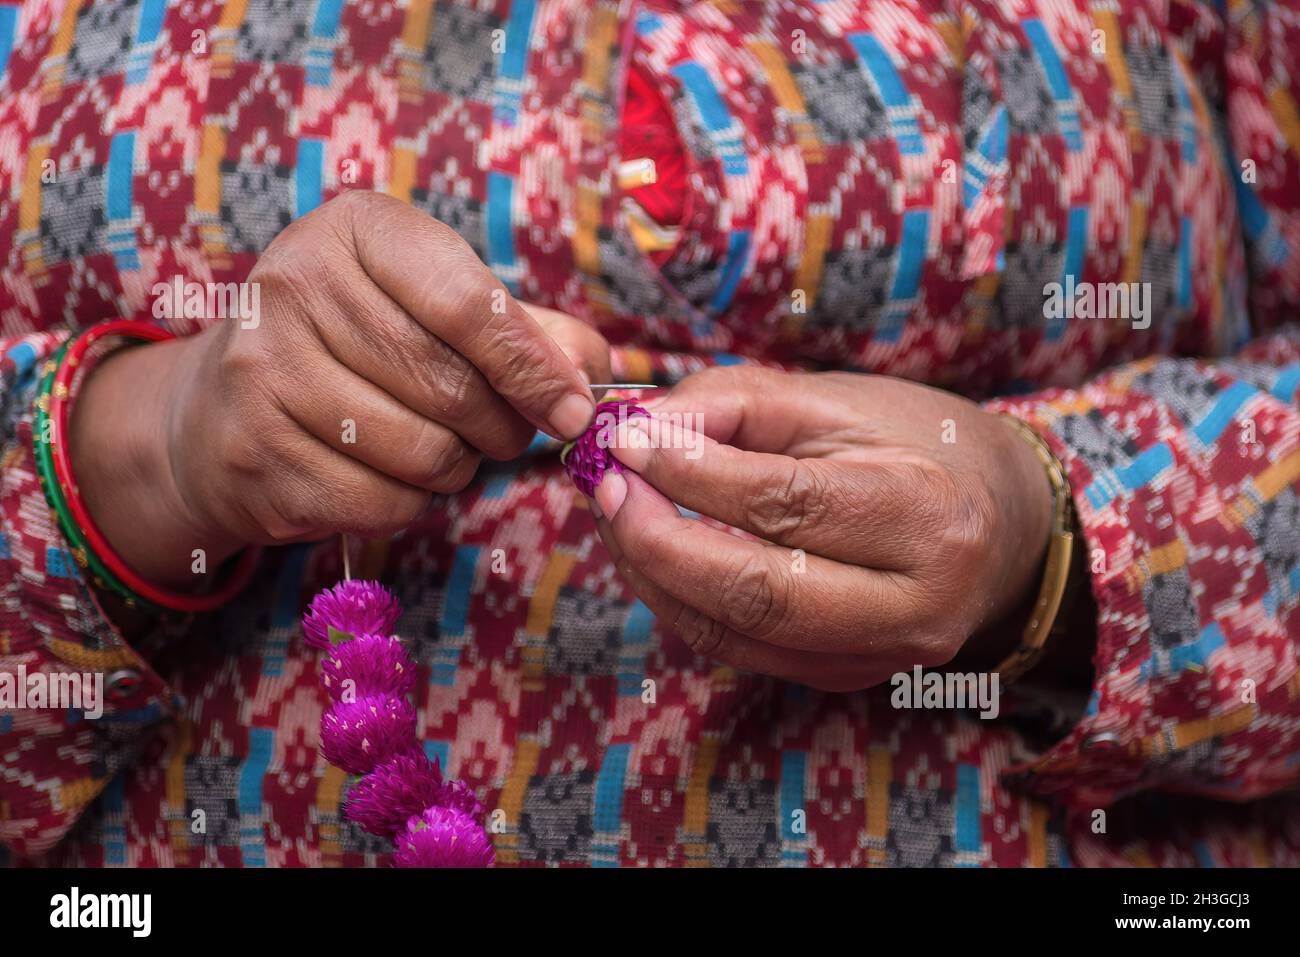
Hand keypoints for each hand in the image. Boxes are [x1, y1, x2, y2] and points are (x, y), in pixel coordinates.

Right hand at [71, 190, 609, 589]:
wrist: (222, 408)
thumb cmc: (357, 347)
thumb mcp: (435, 308)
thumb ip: (524, 331)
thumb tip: (594, 369)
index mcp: (355, 230)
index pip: (472, 305)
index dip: (536, 368)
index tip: (574, 408)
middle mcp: (295, 285)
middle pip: (453, 387)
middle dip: (501, 427)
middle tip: (502, 433)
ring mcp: (264, 371)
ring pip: (424, 453)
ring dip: (457, 468)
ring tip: (439, 448)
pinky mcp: (254, 453)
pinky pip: (383, 501)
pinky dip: (410, 502)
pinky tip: (390, 474)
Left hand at [591, 367, 1053, 690]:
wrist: (997, 523)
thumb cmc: (917, 445)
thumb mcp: (836, 400)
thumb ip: (736, 404)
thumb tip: (641, 427)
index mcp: (928, 515)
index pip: (788, 503)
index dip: (693, 473)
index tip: (627, 438)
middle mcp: (914, 605)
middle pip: (757, 593)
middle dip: (659, 540)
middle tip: (604, 486)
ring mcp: (880, 656)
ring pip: (737, 633)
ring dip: (656, 574)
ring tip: (616, 511)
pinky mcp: (845, 677)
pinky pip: (741, 650)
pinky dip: (683, 601)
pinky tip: (654, 552)